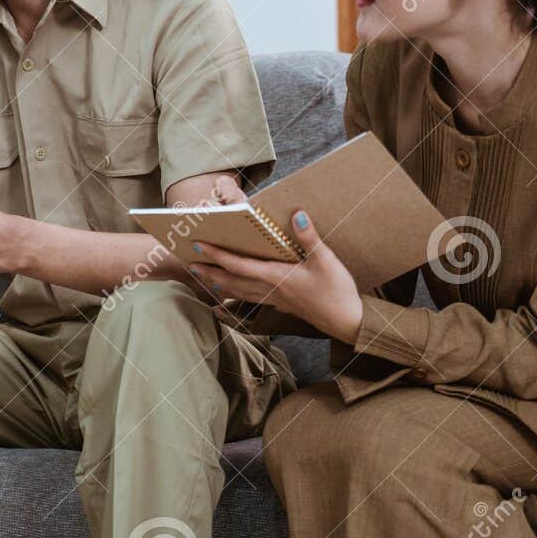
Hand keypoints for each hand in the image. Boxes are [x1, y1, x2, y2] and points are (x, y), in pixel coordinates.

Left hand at [188, 210, 364, 342]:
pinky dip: (237, 293)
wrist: (346, 322)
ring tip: (205, 277)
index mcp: (275, 276)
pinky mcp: (281, 304)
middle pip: (231, 279)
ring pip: (239, 290)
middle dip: (210, 271)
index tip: (199, 245)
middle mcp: (269, 288)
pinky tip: (234, 293)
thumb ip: (309, 237)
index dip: (217, 254)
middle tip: (189, 263)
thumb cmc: (337, 292)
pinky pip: (251, 298)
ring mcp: (274, 299)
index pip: (238, 264)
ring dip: (220, 283)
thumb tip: (297, 215)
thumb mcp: (326, 260)